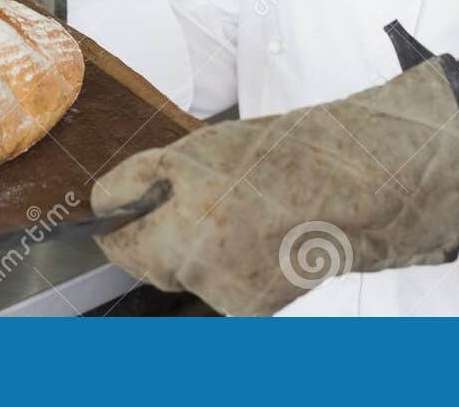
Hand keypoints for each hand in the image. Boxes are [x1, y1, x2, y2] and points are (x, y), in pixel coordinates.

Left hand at [90, 54, 458, 314]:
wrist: (358, 185)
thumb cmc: (281, 158)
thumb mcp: (197, 150)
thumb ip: (139, 180)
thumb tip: (100, 203)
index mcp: (183, 232)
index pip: (116, 244)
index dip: (120, 219)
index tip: (128, 204)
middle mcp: (204, 276)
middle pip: (152, 263)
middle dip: (161, 232)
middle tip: (197, 194)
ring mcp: (232, 297)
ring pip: (190, 273)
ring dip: (200, 246)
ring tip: (241, 208)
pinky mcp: (258, 308)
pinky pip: (223, 284)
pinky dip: (231, 261)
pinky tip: (259, 232)